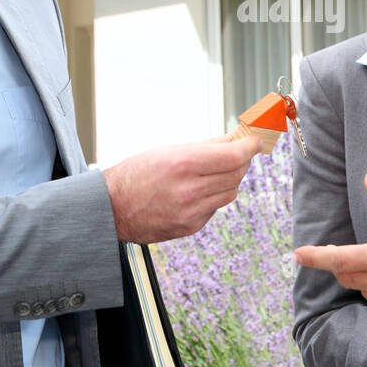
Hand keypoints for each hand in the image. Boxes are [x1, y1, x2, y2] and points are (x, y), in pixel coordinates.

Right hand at [104, 137, 259, 243]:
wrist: (111, 208)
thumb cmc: (136, 174)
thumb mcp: (169, 150)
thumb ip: (207, 146)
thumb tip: (235, 138)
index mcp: (182, 164)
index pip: (233, 157)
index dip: (250, 147)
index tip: (256, 141)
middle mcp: (189, 191)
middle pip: (236, 175)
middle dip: (242, 161)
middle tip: (240, 151)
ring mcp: (190, 213)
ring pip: (230, 193)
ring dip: (230, 178)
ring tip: (216, 169)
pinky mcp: (190, 227)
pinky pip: (215, 208)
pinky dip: (214, 196)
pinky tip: (199, 189)